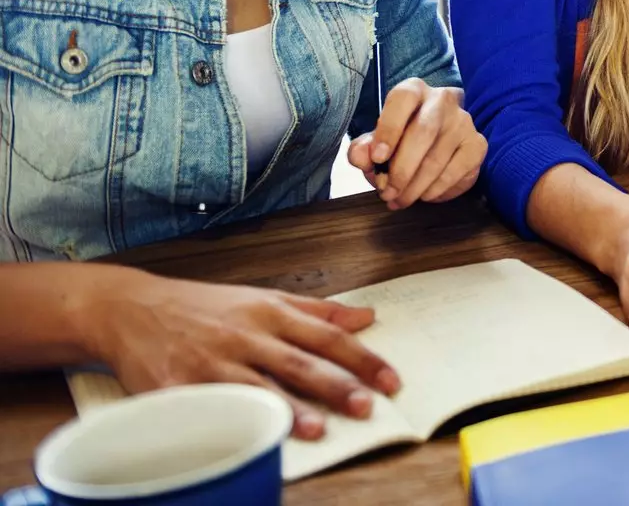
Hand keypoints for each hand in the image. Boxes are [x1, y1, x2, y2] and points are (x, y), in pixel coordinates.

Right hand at [80, 267, 399, 439]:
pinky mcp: (177, 386)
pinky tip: (249, 434)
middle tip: (367, 405)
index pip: (327, 337)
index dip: (362, 359)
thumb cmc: (204, 306)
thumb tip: (367, 318)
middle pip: (300, 362)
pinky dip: (232, 420)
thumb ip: (316, 311)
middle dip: (335, 385)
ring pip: (257, 386)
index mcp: (271, 312)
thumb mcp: (263, 298)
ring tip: (317, 428)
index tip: (391, 380)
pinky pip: (210, 407)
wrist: (131, 308)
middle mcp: (246, 334)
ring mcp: (211, 361)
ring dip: (288, 408)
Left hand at [346, 77, 486, 208]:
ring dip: (416, 187)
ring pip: (439, 157)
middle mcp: (442, 100)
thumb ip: (363, 149)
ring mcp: (464, 122)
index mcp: (413, 91)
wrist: (435, 141)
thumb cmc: (401, 140)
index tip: (377, 159)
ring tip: (400, 199)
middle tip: (387, 192)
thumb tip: (362, 156)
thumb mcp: (376, 142)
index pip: (403, 99)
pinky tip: (425, 195)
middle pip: (424, 131)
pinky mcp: (478, 144)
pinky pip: (458, 171)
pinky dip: (438, 189)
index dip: (389, 128)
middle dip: (402, 169)